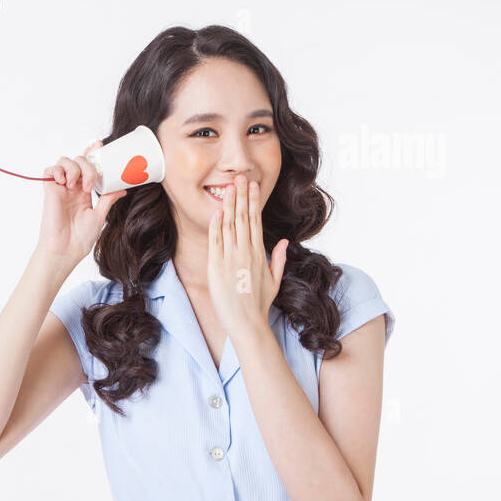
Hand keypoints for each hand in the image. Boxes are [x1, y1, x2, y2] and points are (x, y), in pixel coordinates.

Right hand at [35, 140, 127, 271]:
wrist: (65, 250)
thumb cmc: (80, 238)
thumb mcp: (99, 216)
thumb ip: (108, 200)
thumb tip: (122, 189)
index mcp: (84, 192)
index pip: (88, 167)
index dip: (92, 152)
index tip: (99, 144)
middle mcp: (72, 187)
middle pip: (79, 160)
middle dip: (87, 166)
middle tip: (90, 185)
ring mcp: (60, 188)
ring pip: (65, 161)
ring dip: (73, 168)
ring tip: (75, 184)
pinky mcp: (50, 190)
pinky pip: (50, 170)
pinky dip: (57, 170)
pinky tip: (64, 181)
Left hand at [207, 173, 287, 339]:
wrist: (246, 322)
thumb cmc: (259, 304)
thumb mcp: (274, 280)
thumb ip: (279, 259)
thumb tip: (284, 241)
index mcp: (259, 254)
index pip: (255, 221)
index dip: (253, 202)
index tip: (252, 186)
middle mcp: (245, 253)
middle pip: (243, 218)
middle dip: (240, 196)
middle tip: (239, 178)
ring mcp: (230, 259)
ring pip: (229, 226)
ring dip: (228, 205)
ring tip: (227, 188)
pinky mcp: (216, 267)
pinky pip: (216, 241)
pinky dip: (216, 226)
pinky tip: (217, 212)